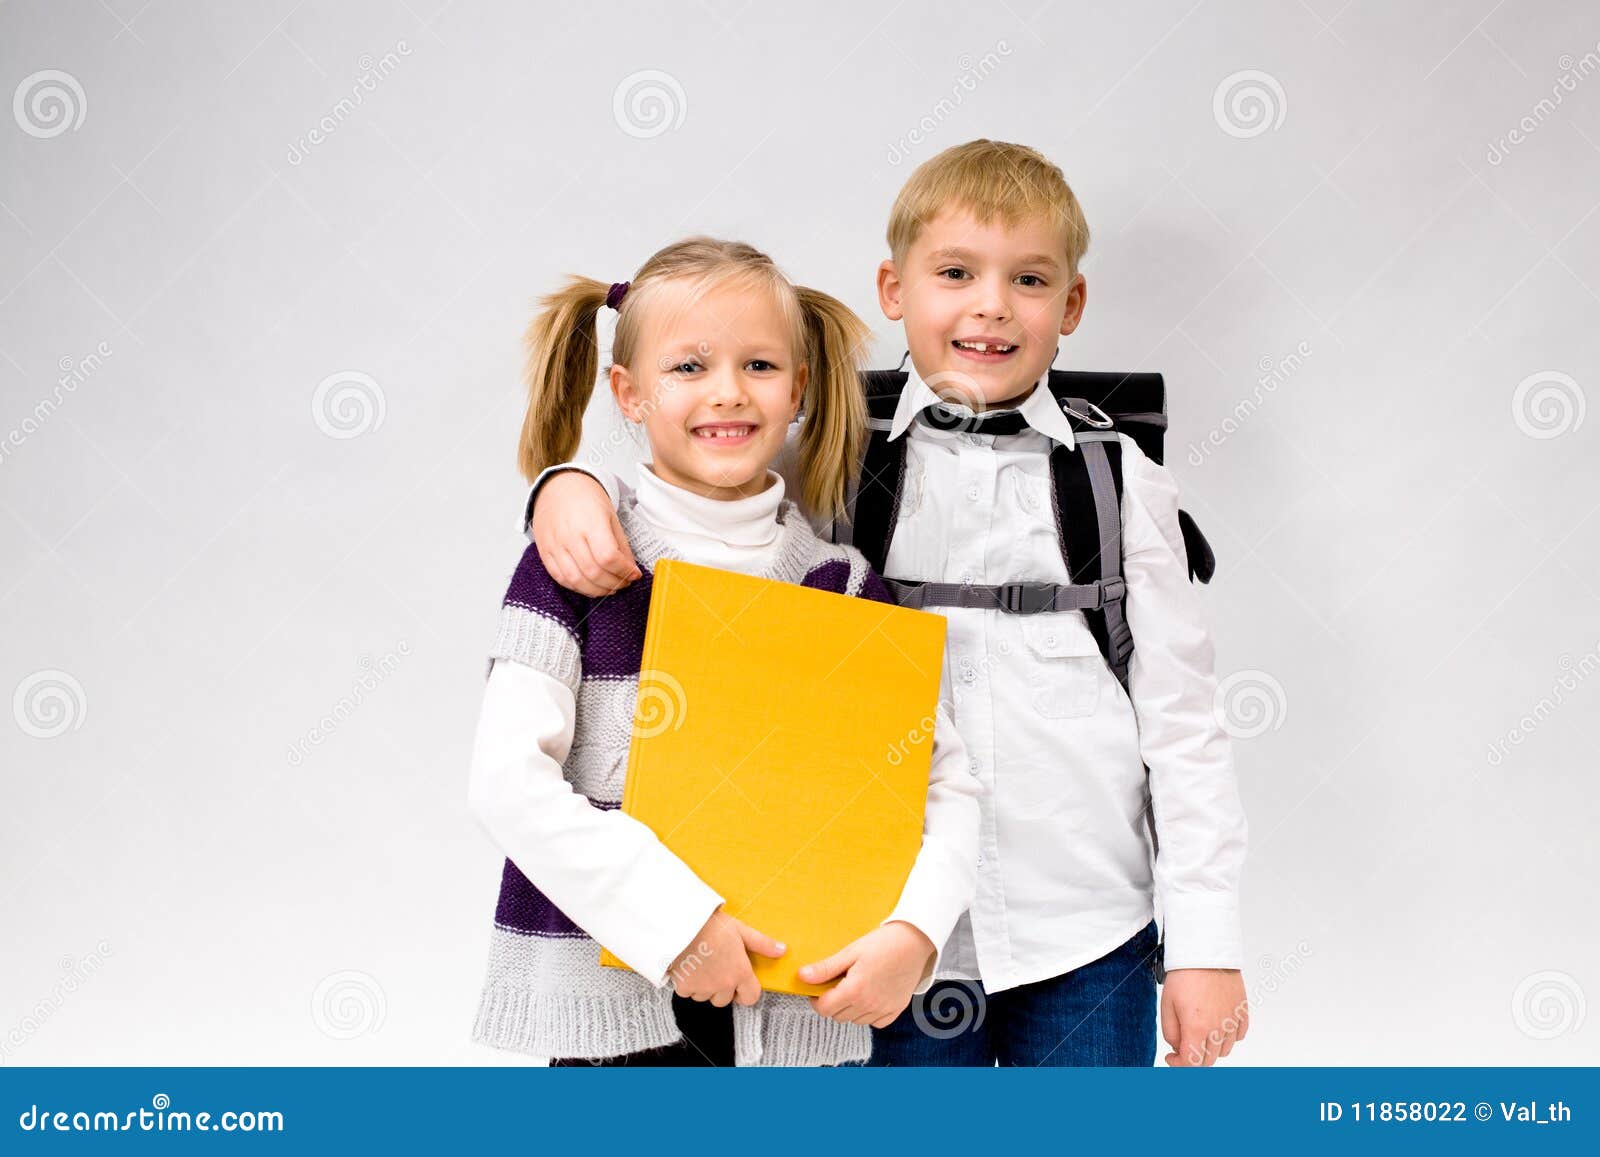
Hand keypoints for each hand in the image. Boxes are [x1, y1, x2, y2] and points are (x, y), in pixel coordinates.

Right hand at [531, 471, 640, 596]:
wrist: (557, 487)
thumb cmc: (586, 499)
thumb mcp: (611, 517)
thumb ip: (621, 545)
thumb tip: (631, 571)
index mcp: (590, 522)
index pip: (608, 557)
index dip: (624, 571)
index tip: (634, 574)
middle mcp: (569, 535)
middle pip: (593, 572)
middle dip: (614, 584)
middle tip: (624, 583)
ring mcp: (554, 545)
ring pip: (576, 580)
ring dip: (597, 590)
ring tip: (610, 587)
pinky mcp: (545, 553)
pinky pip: (561, 578)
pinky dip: (578, 587)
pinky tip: (591, 585)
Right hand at [668, 908, 785, 1007]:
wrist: (681, 923)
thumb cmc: (712, 924)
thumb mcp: (741, 930)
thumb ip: (762, 943)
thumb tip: (782, 950)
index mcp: (740, 972)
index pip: (751, 998)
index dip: (745, 991)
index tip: (739, 980)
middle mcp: (723, 984)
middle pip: (725, 1000)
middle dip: (721, 988)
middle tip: (716, 966)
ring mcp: (703, 988)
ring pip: (705, 997)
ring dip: (704, 987)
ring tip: (701, 964)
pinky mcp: (684, 988)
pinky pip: (688, 993)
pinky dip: (687, 984)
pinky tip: (688, 966)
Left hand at [798, 921, 934, 1027]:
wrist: (914, 940)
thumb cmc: (882, 943)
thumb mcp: (850, 952)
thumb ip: (826, 968)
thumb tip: (802, 977)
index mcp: (854, 990)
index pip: (824, 1009)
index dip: (816, 1000)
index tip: (818, 989)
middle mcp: (869, 1005)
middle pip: (838, 1016)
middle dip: (832, 1003)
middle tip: (837, 984)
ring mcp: (884, 1009)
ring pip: (856, 1020)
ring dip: (850, 1009)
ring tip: (855, 987)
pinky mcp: (896, 1009)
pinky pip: (876, 1022)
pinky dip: (869, 1013)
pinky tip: (870, 996)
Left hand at [1160, 967, 1247, 1065]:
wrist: (1206, 951)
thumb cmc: (1184, 974)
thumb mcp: (1167, 1004)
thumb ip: (1171, 1032)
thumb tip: (1177, 1048)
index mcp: (1197, 1027)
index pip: (1192, 1063)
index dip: (1179, 1065)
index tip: (1172, 1057)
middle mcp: (1218, 1028)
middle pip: (1208, 1060)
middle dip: (1193, 1057)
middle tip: (1183, 1044)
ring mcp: (1233, 1020)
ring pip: (1224, 1050)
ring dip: (1210, 1048)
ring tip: (1199, 1032)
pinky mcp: (1243, 1011)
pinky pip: (1238, 1036)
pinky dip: (1228, 1037)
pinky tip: (1217, 1026)